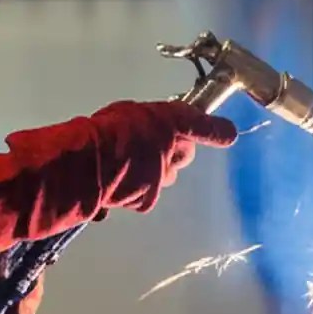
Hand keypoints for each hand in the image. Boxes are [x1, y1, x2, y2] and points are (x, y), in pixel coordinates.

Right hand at [85, 100, 237, 212]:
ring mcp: (160, 179)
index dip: (217, 131)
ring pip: (164, 176)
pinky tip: (115, 183)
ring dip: (151, 172)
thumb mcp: (124, 113)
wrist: (84, 164)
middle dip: (171, 152)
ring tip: (125, 166)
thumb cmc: (100, 133)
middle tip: (149, 146)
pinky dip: (133, 190)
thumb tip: (147, 126)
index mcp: (170, 123)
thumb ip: (144, 120)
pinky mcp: (146, 200)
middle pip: (182, 155)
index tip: (228, 133)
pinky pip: (144, 195)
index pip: (203, 126)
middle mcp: (172, 152)